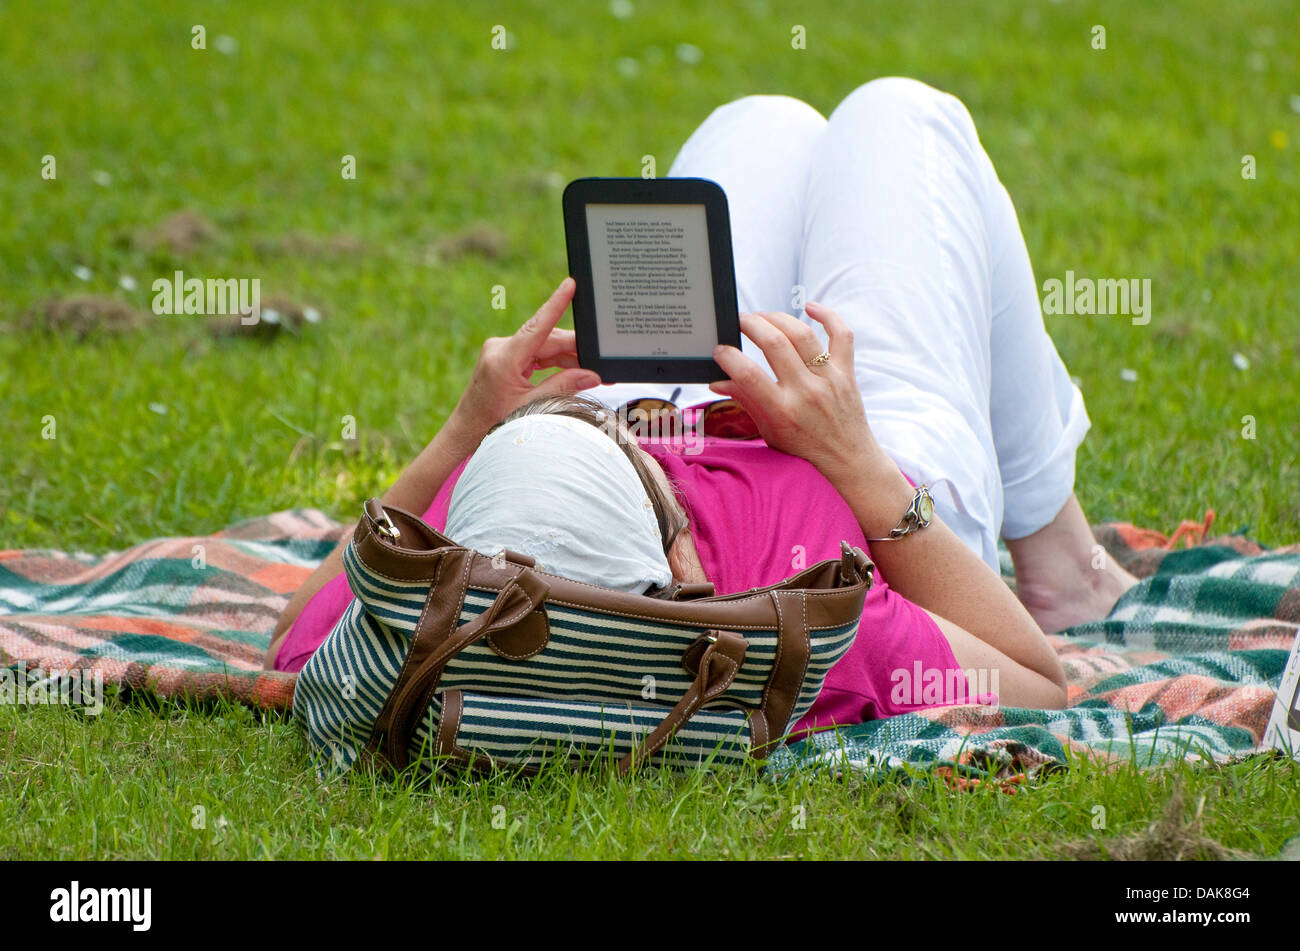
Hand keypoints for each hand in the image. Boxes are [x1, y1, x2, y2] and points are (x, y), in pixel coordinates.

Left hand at [448, 277, 601, 443]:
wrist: (466, 430)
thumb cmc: (494, 423)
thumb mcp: (532, 407)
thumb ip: (563, 388)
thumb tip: (592, 375)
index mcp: (504, 359)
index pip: (537, 326)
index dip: (556, 303)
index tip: (570, 285)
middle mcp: (501, 348)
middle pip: (547, 339)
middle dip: (575, 348)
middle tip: (600, 361)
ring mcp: (501, 350)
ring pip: (543, 346)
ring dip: (567, 357)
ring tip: (589, 371)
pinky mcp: (504, 356)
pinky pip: (535, 353)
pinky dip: (554, 361)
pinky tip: (572, 370)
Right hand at [708, 303, 891, 485]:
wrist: (848, 460)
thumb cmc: (804, 449)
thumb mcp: (768, 431)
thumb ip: (745, 402)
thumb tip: (718, 382)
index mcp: (783, 411)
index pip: (748, 375)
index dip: (729, 357)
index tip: (719, 350)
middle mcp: (806, 392)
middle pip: (774, 344)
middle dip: (751, 324)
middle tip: (739, 321)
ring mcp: (829, 379)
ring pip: (802, 333)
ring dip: (778, 317)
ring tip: (763, 317)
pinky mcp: (846, 372)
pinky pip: (841, 334)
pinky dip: (827, 315)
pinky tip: (809, 307)